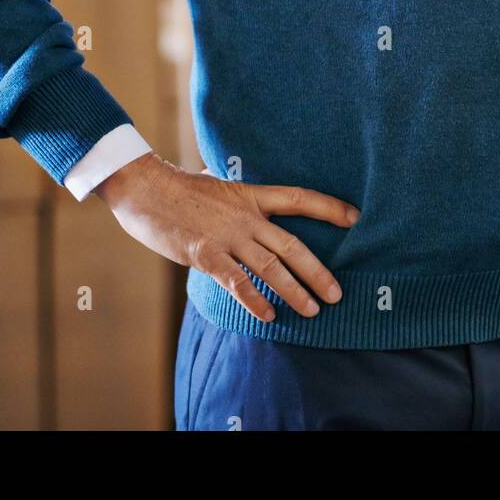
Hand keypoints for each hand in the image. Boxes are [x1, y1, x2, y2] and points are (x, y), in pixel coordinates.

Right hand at [93, 152, 359, 323]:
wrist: (145, 189)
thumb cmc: (178, 188)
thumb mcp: (217, 184)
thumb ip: (235, 195)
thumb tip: (240, 190)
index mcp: (251, 194)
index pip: (299, 198)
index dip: (328, 207)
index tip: (354, 217)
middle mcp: (246, 215)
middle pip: (292, 244)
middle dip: (317, 271)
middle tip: (336, 293)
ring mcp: (227, 235)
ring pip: (270, 267)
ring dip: (294, 291)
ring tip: (312, 311)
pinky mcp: (206, 253)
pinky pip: (237, 282)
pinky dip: (254, 300)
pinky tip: (268, 316)